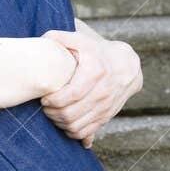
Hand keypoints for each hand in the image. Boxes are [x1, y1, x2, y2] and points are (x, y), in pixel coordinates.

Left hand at [38, 29, 141, 147]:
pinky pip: (86, 132)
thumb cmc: (98, 52)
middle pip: (71, 113)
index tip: (44, 98)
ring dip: (60, 123)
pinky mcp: (106, 117)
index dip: (53, 100)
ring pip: (76, 126)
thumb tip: (41, 41)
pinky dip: (72, 132)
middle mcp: (102, 92)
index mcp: (95, 72)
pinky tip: (64, 123)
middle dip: (52, 113)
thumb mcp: (82, 40)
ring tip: (53, 114)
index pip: (71, 94)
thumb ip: (60, 38)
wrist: (127, 66)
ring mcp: (105, 107)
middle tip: (45, 107)